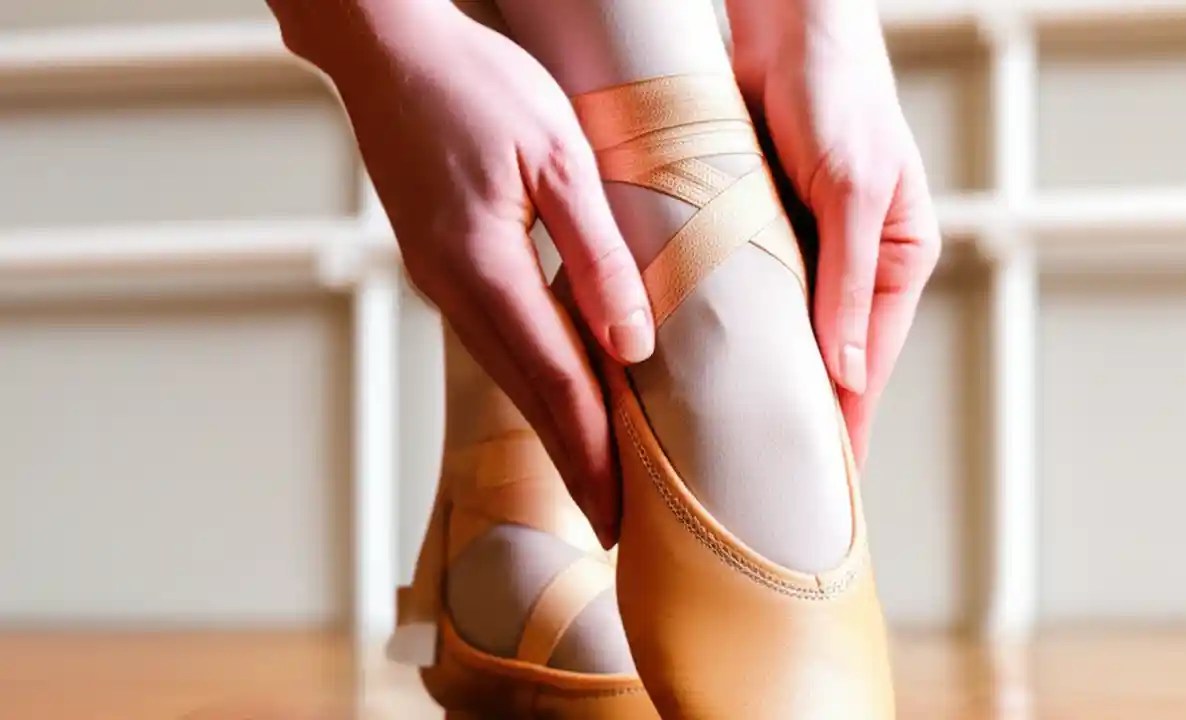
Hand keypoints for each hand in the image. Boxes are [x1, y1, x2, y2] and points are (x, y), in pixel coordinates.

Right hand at [269, 0, 653, 544]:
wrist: (387, 50)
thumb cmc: (476, 84)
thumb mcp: (557, 154)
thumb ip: (595, 251)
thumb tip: (630, 338)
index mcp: (484, 267)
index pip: (553, 382)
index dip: (590, 452)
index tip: (619, 510)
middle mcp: (454, 288)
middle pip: (524, 395)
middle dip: (571, 464)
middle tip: (610, 524)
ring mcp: (439, 279)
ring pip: (506, 372)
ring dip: (551, 427)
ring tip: (592, 476)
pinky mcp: (438, 263)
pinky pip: (493, 337)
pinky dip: (530, 379)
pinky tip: (556, 392)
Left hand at [728, 0, 941, 465]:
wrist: (784, 24)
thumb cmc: (839, 91)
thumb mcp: (854, 191)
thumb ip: (850, 283)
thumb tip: (846, 375)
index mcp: (897, 261)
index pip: (868, 365)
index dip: (845, 424)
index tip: (822, 484)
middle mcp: (849, 264)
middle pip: (821, 359)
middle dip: (793, 411)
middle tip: (757, 472)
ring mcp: (800, 250)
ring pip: (778, 332)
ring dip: (754, 373)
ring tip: (722, 434)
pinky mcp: (753, 228)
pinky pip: (741, 290)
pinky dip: (724, 324)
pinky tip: (699, 360)